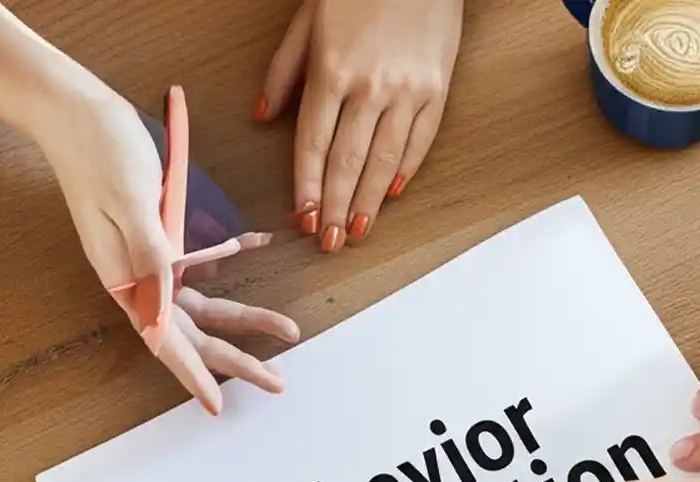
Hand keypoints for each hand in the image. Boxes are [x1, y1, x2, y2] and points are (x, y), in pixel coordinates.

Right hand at [35, 92, 299, 414]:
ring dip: (245, 315)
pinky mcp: (158, 235)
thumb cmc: (99, 152)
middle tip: (277, 381)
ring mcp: (148, 259)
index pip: (164, 340)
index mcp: (125, 279)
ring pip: (204, 301)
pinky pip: (199, 262)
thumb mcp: (132, 205)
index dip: (192, 375)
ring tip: (286, 329)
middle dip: (236, 356)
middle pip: (193, 330)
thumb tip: (161, 320)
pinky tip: (256, 247)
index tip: (217, 406)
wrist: (76, 110)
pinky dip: (230, 256)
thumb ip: (151, 262)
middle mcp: (138, 278)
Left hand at [257, 0, 463, 251]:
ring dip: (367, 201)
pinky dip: (405, 170)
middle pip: (348, 162)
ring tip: (355, 231)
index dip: (306, 187)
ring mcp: (408, 91)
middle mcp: (370, 88)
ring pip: (385, 160)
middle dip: (334, 207)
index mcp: (332, 72)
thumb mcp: (307, 20)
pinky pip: (420, 140)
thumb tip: (262, 116)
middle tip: (327, 242)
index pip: (313, 144)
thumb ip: (283, 70)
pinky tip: (390, 194)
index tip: (301, 218)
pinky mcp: (437, 89)